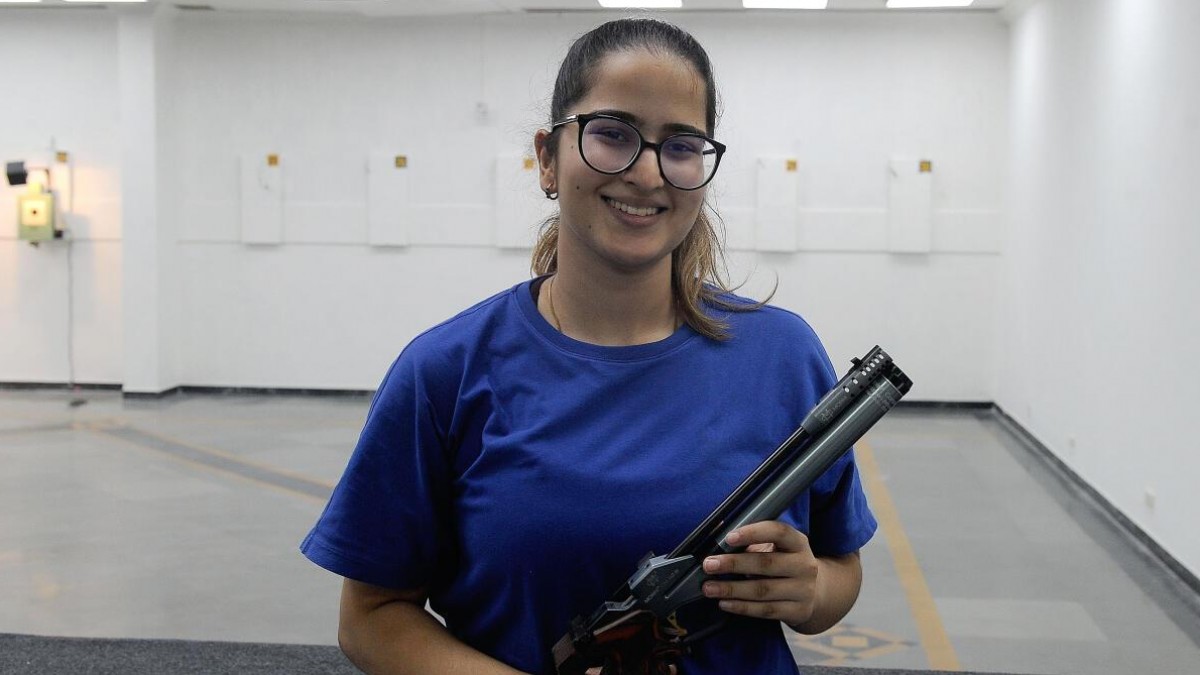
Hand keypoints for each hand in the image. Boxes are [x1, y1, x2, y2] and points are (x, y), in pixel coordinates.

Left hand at [700, 521, 819, 627]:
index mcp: (798, 543)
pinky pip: (765, 610)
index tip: (728, 538)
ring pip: (763, 590)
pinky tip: (725, 603)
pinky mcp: (798, 611)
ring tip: (709, 588)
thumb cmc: (785, 565)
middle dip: (733, 564)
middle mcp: (805, 565)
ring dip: (732, 589)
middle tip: (709, 565)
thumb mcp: (778, 549)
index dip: (753, 532)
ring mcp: (804, 590)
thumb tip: (719, 550)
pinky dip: (742, 607)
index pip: (778, 532)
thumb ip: (754, 546)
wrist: (815, 593)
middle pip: (766, 563)